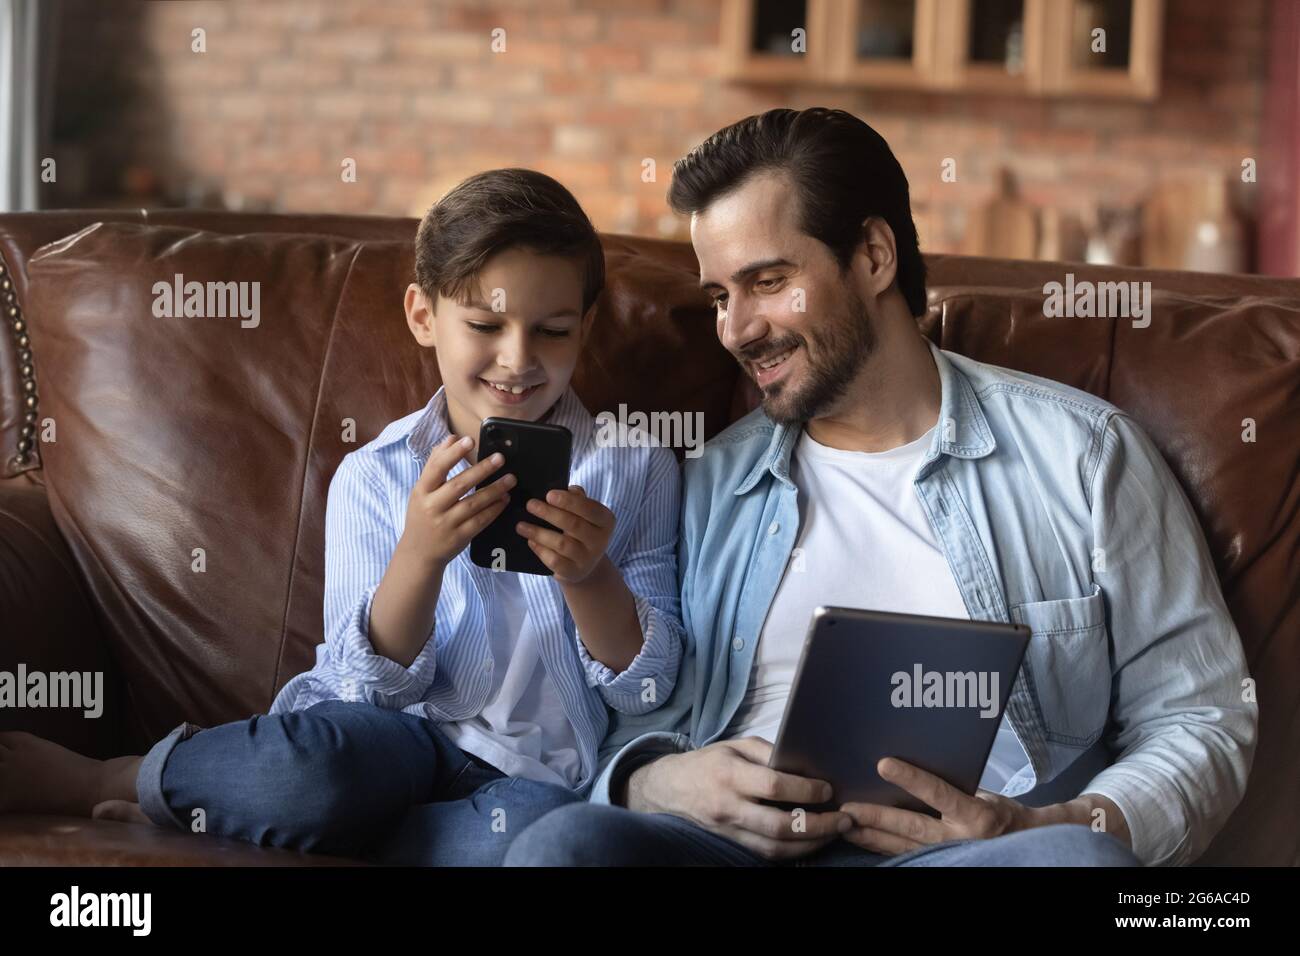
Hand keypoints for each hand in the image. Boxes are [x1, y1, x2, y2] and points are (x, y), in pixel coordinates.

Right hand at [399, 434, 514, 569]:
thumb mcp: (422, 490)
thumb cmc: (422, 514)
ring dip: (494, 490)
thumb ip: (436, 463)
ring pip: (473, 504)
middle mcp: (432, 507)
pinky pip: (480, 521)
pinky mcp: (458, 537)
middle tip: (500, 458)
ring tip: (510, 479)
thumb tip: (452, 438)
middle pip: (459, 485)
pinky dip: (494, 510)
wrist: (419, 552)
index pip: (437, 468)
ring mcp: (445, 524)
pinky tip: (505, 499)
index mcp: (422, 491)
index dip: (453, 454)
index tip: (470, 440)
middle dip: (481, 470)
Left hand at [515, 485, 614, 583]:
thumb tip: (567, 489)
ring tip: (521, 525)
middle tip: (530, 505)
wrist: (584, 564)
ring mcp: (587, 559)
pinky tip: (530, 541)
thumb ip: (577, 500)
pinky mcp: (573, 572)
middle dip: (549, 513)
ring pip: (561, 544)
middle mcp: (600, 540)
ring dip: (539, 533)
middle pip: (573, 525)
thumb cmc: (581, 531)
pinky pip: (554, 560)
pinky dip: (540, 550)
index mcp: (605, 521)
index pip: (590, 509)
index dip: (569, 502)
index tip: (549, 494)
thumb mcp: (584, 515)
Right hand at [627, 738, 853, 860]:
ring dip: (810, 844)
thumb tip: (803, 764)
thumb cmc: (708, 762)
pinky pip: (765, 853)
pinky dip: (792, 850)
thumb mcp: (735, 746)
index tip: (828, 789)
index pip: (773, 786)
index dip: (806, 790)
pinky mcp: (731, 844)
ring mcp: (729, 830)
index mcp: (730, 775)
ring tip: (835, 832)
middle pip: (778, 825)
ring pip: (774, 847)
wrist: (668, 789)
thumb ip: (767, 753)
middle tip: (844, 819)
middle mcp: (729, 807)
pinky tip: (811, 841)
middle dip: (818, 825)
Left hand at [839, 756, 1040, 854]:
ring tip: (845, 826)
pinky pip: (907, 855)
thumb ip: (953, 785)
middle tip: (847, 809)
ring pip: (903, 846)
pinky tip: (863, 838)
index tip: (883, 764)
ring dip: (871, 836)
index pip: (938, 793)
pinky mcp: (942, 863)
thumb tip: (914, 764)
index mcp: (976, 815)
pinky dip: (882, 847)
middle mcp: (961, 839)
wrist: (1023, 844)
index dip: (911, 778)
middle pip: (911, 827)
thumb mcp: (985, 794)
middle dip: (876, 818)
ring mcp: (951, 855)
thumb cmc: (1001, 813)